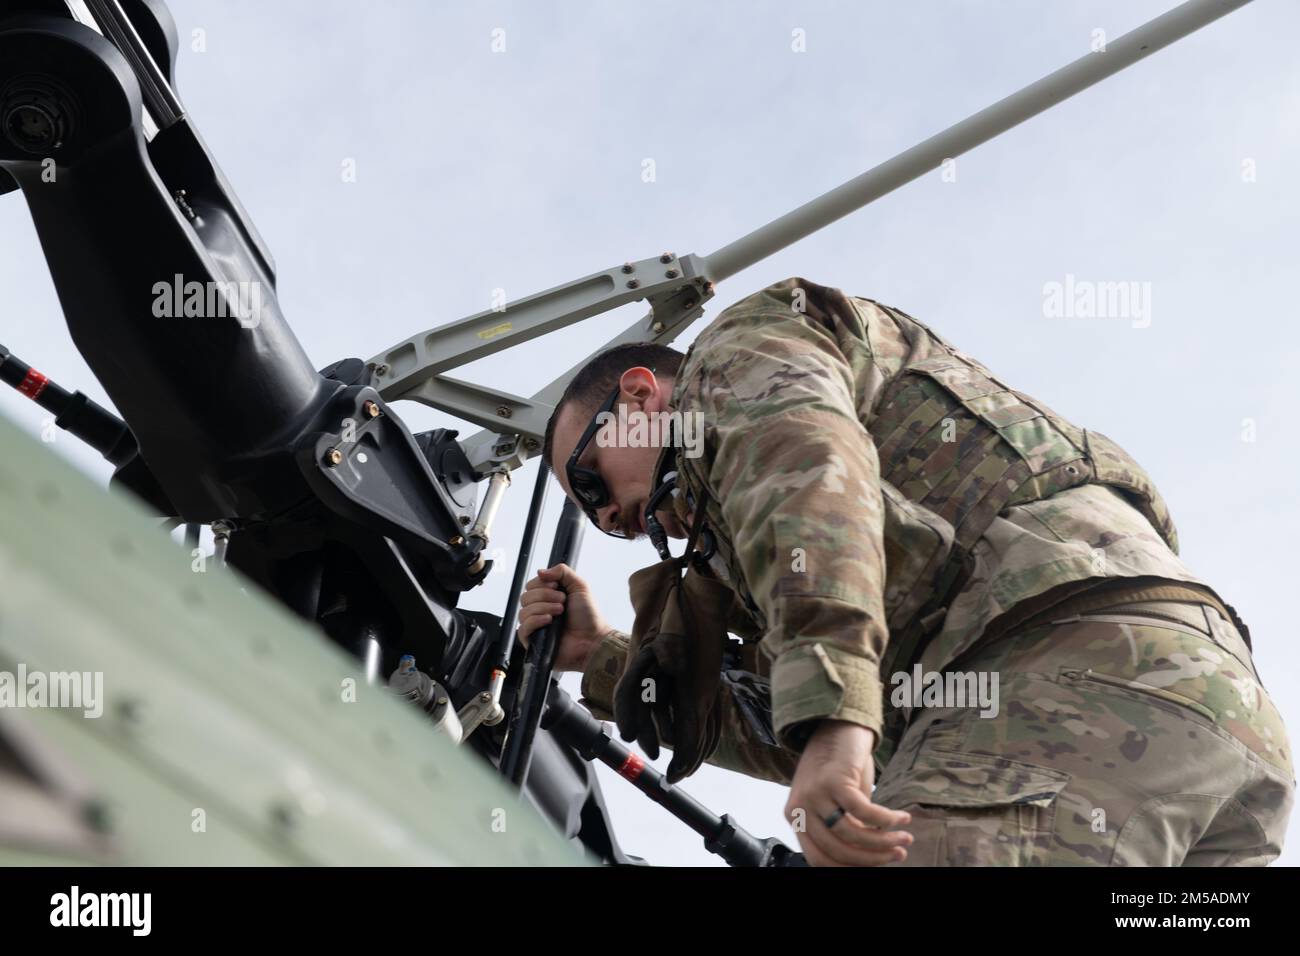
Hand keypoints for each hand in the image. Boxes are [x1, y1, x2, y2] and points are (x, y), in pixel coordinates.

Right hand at [516, 564, 610, 672]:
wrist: (593, 638)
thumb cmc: (588, 615)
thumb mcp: (579, 586)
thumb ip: (562, 572)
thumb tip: (540, 571)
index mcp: (547, 598)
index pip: (530, 586)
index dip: (541, 584)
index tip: (556, 586)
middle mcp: (539, 611)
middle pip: (525, 597)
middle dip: (544, 595)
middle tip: (562, 601)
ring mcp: (536, 626)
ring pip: (524, 611)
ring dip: (543, 608)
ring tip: (560, 612)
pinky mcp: (534, 641)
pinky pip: (523, 628)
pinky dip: (535, 620)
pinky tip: (549, 620)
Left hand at [784, 720, 912, 865]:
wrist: (837, 725)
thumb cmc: (838, 767)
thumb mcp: (832, 803)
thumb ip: (841, 828)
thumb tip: (868, 858)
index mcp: (796, 818)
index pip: (820, 859)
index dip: (850, 867)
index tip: (876, 866)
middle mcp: (800, 809)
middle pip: (838, 851)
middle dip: (874, 858)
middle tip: (899, 854)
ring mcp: (814, 794)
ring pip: (853, 835)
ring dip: (885, 841)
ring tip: (904, 838)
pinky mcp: (834, 780)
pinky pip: (865, 812)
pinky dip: (887, 820)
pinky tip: (901, 819)